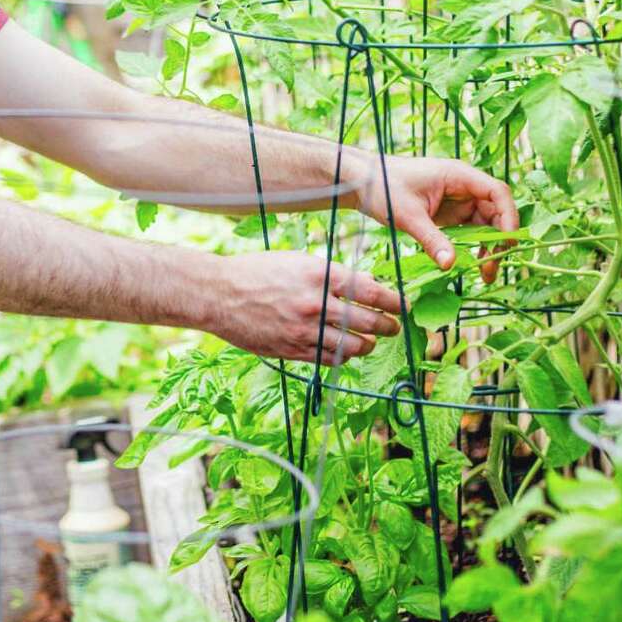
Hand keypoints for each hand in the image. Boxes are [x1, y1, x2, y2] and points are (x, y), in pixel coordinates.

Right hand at [212, 253, 402, 363]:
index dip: (393, 301)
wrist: (219, 294)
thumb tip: (367, 283)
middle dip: (388, 327)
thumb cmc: (259, 271)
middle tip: (394, 327)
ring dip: (367, 345)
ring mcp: (304, 331)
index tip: (402, 305)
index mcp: (319, 275)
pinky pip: (329, 360)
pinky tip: (346, 350)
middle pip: (367, 322)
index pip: (370, 292)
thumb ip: (333, 274)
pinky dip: (343, 356)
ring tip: (371, 342)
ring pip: (352, 347)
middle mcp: (315, 304)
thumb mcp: (298, 261)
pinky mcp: (292, 350)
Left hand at [351, 153, 519, 284]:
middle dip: (500, 239)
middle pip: (496, 211)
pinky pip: (469, 229)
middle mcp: (463, 186)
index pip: (498, 192)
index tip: (507, 244)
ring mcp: (457, 199)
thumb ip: (431, 239)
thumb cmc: (383, 187)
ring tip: (484, 274)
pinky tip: (470, 264)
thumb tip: (451, 265)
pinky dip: (473, 246)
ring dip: (488, 246)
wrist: (361, 182)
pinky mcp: (448, 212)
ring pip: (485, 223)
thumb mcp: (408, 215)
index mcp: (459, 175)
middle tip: (492, 269)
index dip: (509, 217)